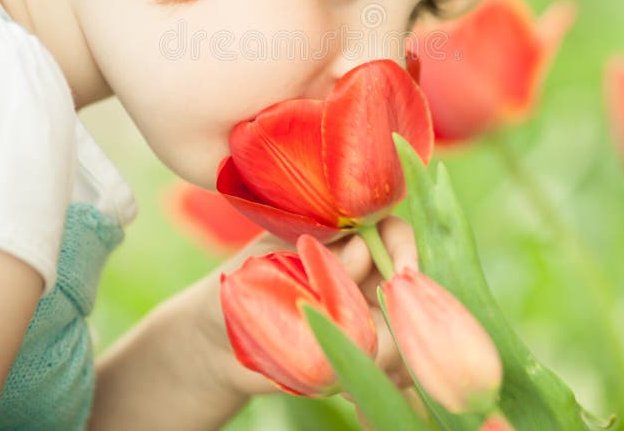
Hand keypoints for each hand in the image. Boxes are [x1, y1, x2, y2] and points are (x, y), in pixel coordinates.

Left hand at [194, 216, 417, 405]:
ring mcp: (362, 315)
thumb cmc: (240, 285)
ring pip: (400, 333)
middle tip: (373, 341)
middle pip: (404, 287)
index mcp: (340, 237)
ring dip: (386, 356)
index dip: (402, 246)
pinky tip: (354, 394)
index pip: (387, 230)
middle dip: (398, 316)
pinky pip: (388, 368)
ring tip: (346, 373)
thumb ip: (315, 260)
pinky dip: (381, 382)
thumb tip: (362, 250)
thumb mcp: (270, 265)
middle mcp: (360, 273)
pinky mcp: (358, 354)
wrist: (219, 340)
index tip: (403, 272)